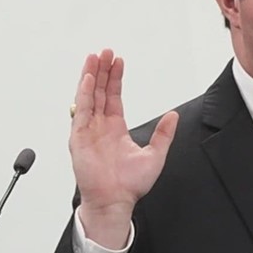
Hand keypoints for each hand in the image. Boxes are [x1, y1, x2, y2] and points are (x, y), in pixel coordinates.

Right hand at [70, 49, 178, 248]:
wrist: (116, 201)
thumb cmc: (130, 185)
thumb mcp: (155, 154)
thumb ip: (164, 134)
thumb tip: (173, 115)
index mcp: (115, 128)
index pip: (113, 96)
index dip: (115, 78)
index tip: (118, 61)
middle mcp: (100, 126)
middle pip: (100, 91)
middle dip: (102, 70)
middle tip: (105, 51)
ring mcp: (88, 131)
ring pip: (88, 97)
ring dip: (91, 76)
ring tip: (94, 57)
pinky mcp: (79, 139)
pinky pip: (81, 112)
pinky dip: (83, 95)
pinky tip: (88, 80)